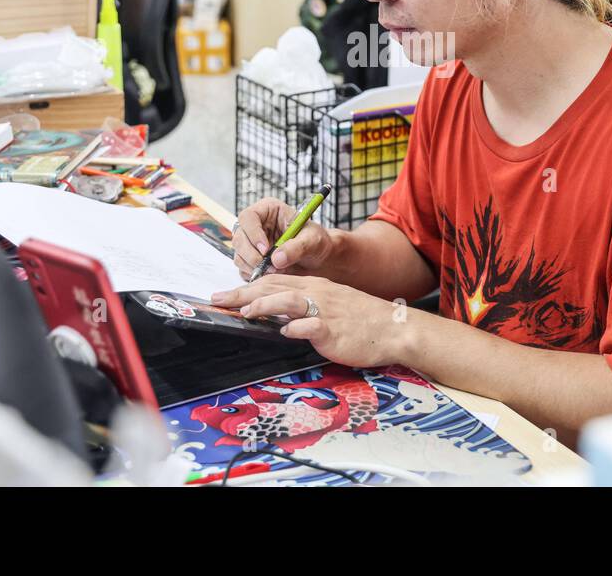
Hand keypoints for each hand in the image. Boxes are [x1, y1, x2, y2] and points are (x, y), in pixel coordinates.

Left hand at [210, 276, 414, 369]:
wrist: (392, 328)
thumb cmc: (361, 320)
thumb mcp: (331, 305)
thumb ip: (305, 307)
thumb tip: (278, 316)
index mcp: (314, 286)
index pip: (274, 280)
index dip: (246, 286)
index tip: (224, 294)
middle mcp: (316, 293)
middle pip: (274, 286)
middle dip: (242, 292)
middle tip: (218, 299)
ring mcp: (324, 311)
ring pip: (288, 300)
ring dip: (264, 304)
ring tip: (245, 312)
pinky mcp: (333, 330)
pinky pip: (310, 326)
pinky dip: (295, 328)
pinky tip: (284, 331)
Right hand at [232, 196, 334, 279]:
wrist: (319, 259)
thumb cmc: (317, 241)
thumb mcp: (312, 240)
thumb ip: (296, 247)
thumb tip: (276, 259)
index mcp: (268, 210)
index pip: (248, 217)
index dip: (253, 233)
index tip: (266, 249)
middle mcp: (256, 226)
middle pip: (239, 238)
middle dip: (252, 255)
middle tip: (270, 267)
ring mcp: (251, 244)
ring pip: (239, 256)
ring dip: (255, 267)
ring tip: (278, 271)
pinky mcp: (251, 261)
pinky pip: (244, 270)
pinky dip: (256, 275)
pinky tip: (274, 274)